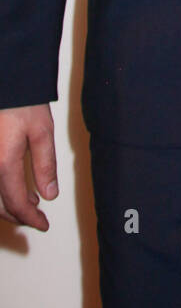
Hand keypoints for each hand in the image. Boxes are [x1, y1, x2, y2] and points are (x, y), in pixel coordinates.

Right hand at [0, 104, 56, 230]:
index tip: (43, 225)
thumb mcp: (42, 132)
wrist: (6, 83)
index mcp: (3, 163)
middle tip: (37, 219)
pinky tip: (13, 189)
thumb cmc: (21, 102)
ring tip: (29, 204)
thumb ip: (45, 165)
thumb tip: (49, 195)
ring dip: (7, 206)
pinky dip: (0, 192)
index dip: (30, 219)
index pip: (16, 204)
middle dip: (19, 216)